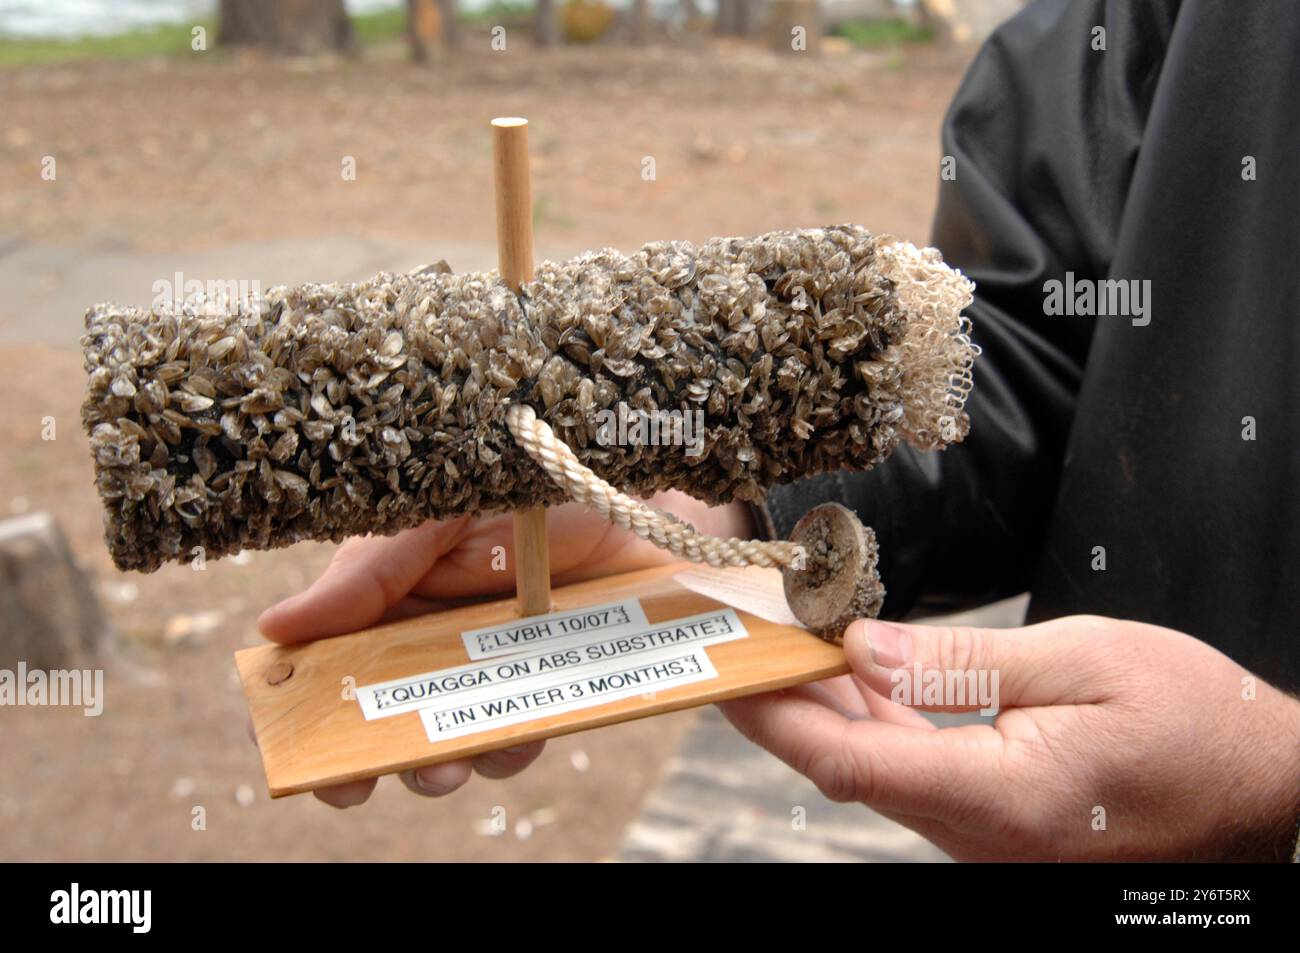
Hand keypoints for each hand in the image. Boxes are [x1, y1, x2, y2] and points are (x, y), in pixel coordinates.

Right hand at [257, 493, 752, 807]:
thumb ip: (370, 573)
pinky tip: (518, 737)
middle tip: (365, 777)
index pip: (325, 655)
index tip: (280, 742)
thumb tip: (274, 628)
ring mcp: (495, 663)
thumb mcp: (442, 515)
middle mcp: (436, 635)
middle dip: (362, 757)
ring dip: (435, 765)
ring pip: (446, 737)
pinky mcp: (552, 682)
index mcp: (395, 592)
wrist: (652, 496)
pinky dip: (510, 746)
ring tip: (447, 764)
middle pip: (377, 714)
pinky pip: (519, 735)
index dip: (295, 702)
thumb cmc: (539, 490)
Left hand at [719, 615, 1299, 859]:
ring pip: (875, 768)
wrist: (1266, 790)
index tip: (729, 666)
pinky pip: (914, 770)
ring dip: (824, 707)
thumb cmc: (1198, 723)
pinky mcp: (995, 821)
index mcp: (1003, 798)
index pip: (850, 762)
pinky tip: (853, 673)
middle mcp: (981, 835)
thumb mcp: (1087, 664)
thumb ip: (963, 664)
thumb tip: (862, 649)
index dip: (775, 714)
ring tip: (783, 638)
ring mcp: (986, 835)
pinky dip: (875, 719)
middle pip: (848, 766)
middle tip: (740, 637)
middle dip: (784, 702)